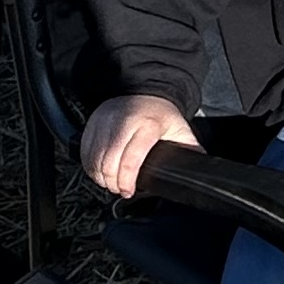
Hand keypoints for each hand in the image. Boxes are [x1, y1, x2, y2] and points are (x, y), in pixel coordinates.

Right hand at [83, 95, 198, 199]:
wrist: (144, 92)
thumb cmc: (161, 115)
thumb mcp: (180, 130)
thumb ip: (189, 150)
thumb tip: (198, 171)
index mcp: (147, 124)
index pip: (130, 159)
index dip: (127, 180)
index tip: (129, 191)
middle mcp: (122, 120)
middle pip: (108, 162)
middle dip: (113, 183)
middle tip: (120, 189)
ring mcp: (105, 120)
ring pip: (94, 159)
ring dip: (101, 177)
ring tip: (111, 183)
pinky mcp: (92, 122)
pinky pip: (85, 151)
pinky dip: (90, 166)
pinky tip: (100, 172)